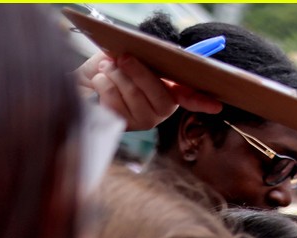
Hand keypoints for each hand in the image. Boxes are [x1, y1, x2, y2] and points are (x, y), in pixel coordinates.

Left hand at [75, 52, 220, 130]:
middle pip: (157, 90)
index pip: (190, 96)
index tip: (216, 106)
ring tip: (108, 71)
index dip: (202, 101)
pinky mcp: (124, 125)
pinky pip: (114, 97)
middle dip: (137, 69)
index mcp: (168, 90)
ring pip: (133, 91)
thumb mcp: (127, 54)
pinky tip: (101, 84)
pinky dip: (103, 83)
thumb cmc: (108, 68)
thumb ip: (143, 54)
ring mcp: (144, 120)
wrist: (81, 84)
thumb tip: (150, 52)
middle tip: (123, 57)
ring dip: (114, 74)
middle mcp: (161, 110)